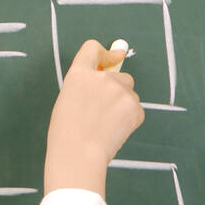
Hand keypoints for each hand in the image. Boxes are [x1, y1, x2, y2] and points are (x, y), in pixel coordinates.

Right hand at [42, 39, 144, 197]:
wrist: (78, 155)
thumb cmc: (67, 134)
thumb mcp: (68, 101)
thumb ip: (86, 85)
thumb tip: (111, 72)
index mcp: (78, 74)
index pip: (93, 49)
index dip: (105, 54)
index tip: (115, 57)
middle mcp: (101, 78)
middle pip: (120, 76)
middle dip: (117, 90)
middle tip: (103, 113)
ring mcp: (120, 91)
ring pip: (129, 94)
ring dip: (122, 105)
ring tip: (105, 126)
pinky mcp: (134, 106)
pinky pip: (137, 110)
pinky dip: (129, 120)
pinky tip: (114, 132)